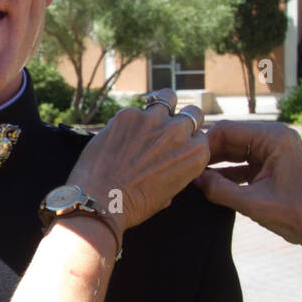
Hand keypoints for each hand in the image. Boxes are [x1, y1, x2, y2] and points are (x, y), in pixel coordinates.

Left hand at [64, 89, 208, 242]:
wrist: (100, 200)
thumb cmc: (134, 204)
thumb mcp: (169, 191)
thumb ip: (177, 168)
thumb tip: (170, 159)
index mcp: (196, 153)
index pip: (200, 135)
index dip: (188, 140)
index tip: (177, 145)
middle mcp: (179, 132)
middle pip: (192, 113)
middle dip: (182, 119)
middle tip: (166, 129)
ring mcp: (153, 120)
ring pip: (167, 97)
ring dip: (161, 106)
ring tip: (148, 117)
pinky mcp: (127, 115)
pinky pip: (133, 111)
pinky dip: (128, 120)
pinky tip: (117, 135)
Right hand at [195, 120, 301, 256]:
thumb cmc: (297, 214)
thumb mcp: (252, 203)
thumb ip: (219, 189)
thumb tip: (193, 179)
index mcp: (274, 138)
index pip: (227, 130)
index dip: (203, 145)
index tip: (185, 161)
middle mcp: (274, 138)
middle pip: (229, 138)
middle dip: (208, 154)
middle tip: (185, 169)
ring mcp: (272, 151)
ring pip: (233, 150)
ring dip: (214, 163)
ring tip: (193, 176)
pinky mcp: (270, 164)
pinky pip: (240, 162)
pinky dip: (225, 172)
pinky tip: (208, 183)